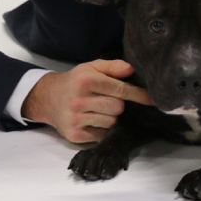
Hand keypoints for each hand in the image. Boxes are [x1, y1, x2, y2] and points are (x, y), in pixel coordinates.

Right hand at [21, 59, 153, 143]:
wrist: (48, 98)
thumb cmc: (75, 81)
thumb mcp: (91, 67)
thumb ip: (113, 66)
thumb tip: (131, 69)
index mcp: (86, 80)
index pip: (120, 89)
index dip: (138, 95)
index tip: (152, 100)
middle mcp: (79, 100)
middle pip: (118, 108)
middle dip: (118, 105)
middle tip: (106, 100)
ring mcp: (76, 119)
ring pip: (111, 122)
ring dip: (109, 117)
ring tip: (96, 109)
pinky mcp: (74, 134)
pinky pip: (101, 134)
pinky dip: (100, 129)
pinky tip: (90, 120)